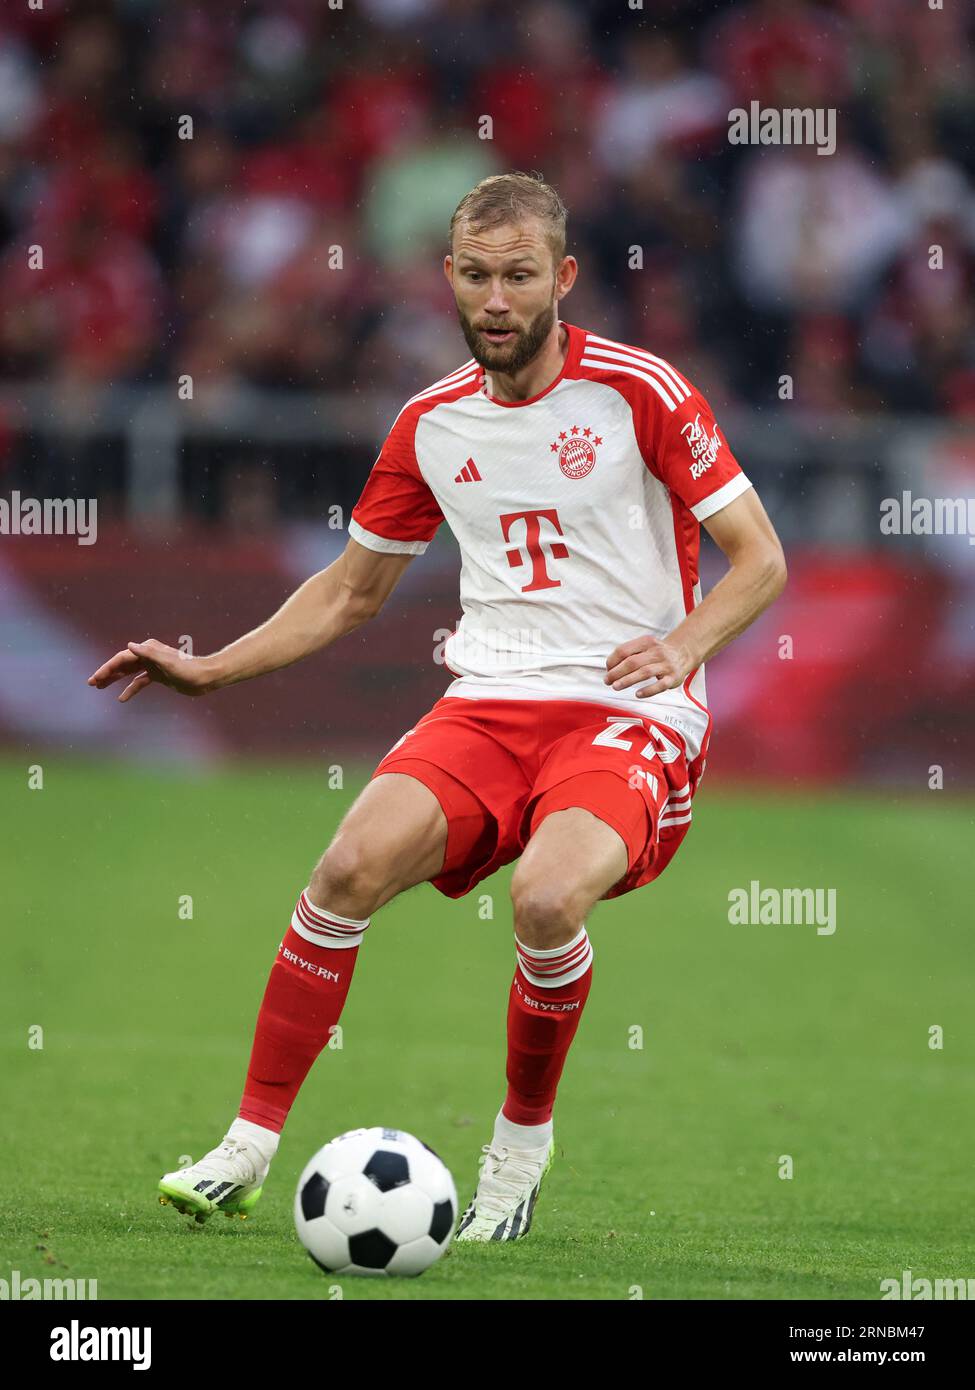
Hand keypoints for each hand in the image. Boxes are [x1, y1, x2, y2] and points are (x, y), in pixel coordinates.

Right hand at [87, 639, 216, 702]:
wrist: (206, 677)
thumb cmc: (188, 670)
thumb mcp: (168, 663)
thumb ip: (149, 653)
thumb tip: (130, 645)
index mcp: (148, 650)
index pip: (122, 658)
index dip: (107, 668)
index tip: (96, 679)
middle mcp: (148, 655)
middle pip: (122, 664)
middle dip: (107, 673)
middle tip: (91, 683)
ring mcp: (153, 666)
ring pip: (128, 672)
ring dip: (114, 679)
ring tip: (99, 687)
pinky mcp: (158, 676)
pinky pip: (140, 682)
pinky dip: (130, 689)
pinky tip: (121, 698)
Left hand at [604, 634, 693, 698]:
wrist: (683, 654)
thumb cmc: (657, 653)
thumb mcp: (644, 646)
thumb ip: (628, 654)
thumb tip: (610, 669)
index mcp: (646, 642)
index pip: (624, 650)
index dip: (612, 661)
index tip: (607, 670)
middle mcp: (657, 652)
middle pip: (632, 662)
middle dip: (617, 672)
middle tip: (607, 681)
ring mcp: (666, 665)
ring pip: (644, 672)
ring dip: (628, 680)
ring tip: (616, 686)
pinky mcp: (673, 678)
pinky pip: (660, 685)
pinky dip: (648, 690)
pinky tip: (638, 694)